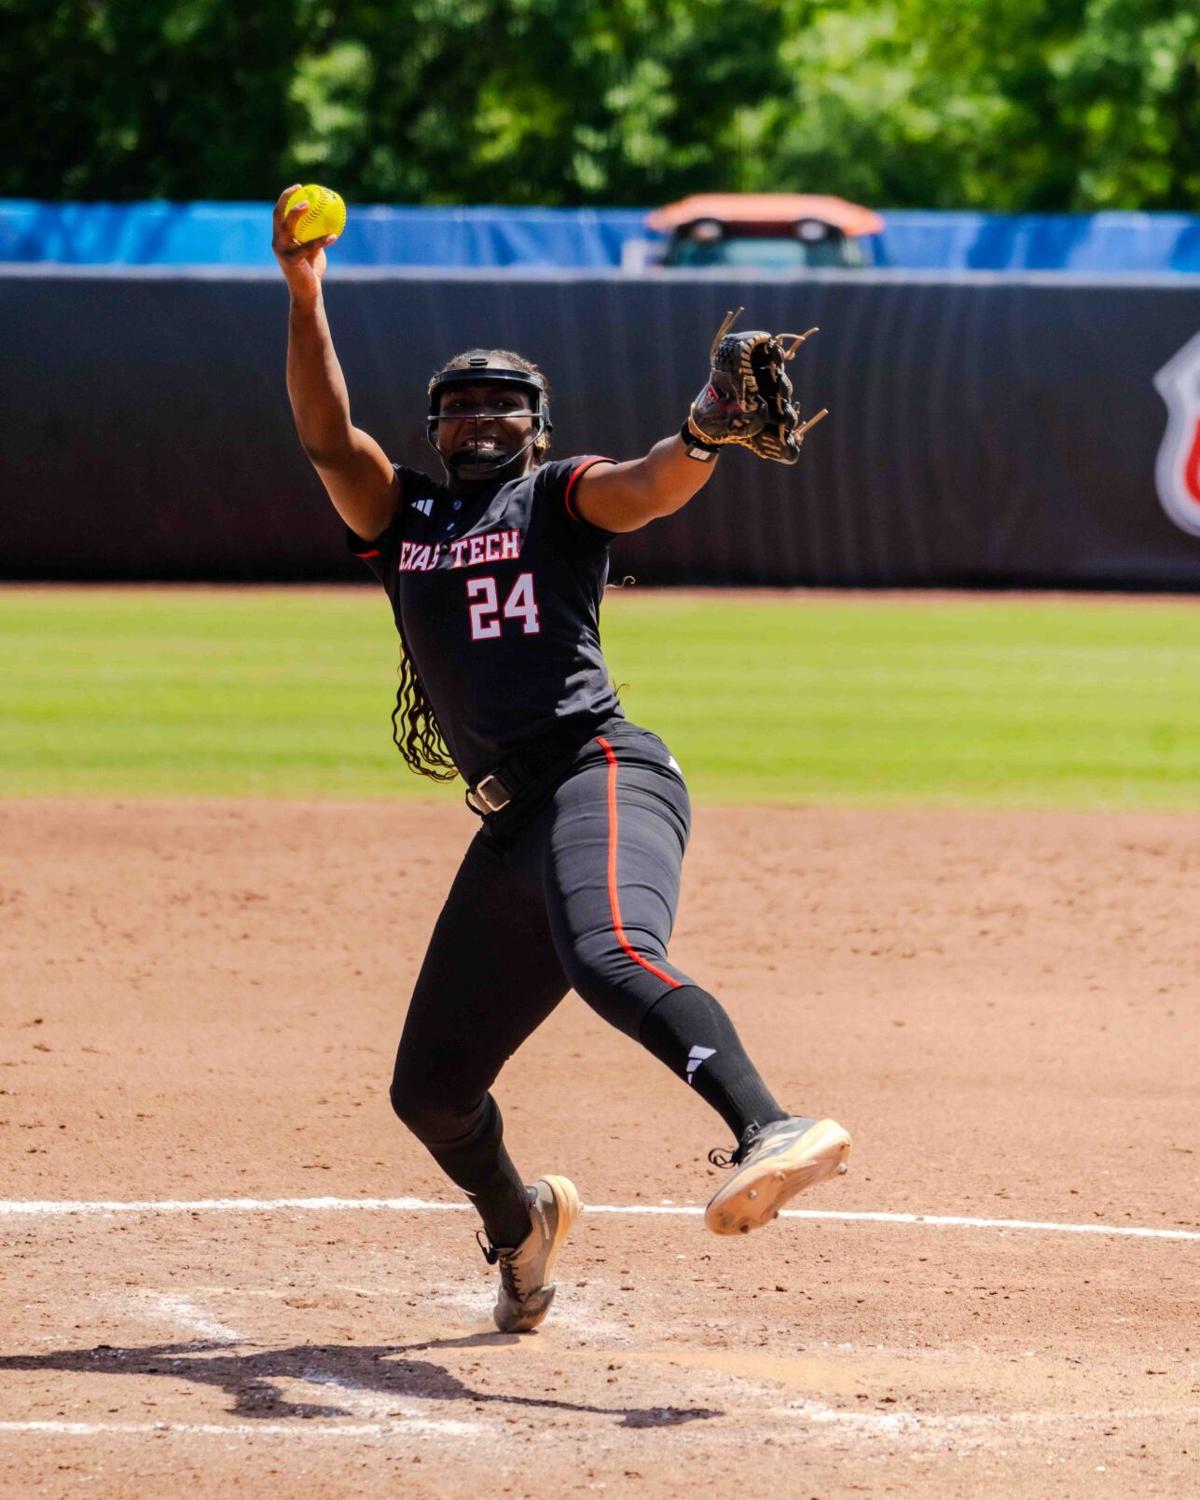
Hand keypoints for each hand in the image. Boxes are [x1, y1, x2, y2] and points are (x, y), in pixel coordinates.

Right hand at [271, 183, 338, 301]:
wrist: (307, 292)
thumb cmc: (312, 270)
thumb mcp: (313, 249)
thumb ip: (315, 234)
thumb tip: (330, 217)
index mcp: (280, 238)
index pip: (279, 213)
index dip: (286, 197)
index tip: (299, 187)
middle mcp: (277, 242)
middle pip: (278, 214)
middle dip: (285, 198)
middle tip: (301, 189)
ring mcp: (282, 251)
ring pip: (287, 227)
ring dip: (296, 213)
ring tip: (310, 205)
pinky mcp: (291, 260)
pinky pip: (308, 246)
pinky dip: (322, 240)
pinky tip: (334, 235)